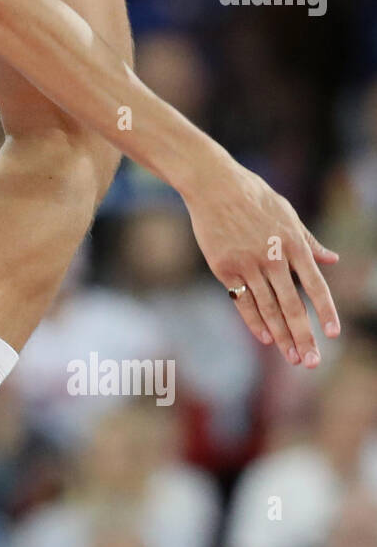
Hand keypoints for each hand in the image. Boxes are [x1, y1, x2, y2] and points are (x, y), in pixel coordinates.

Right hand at [183, 161, 339, 366]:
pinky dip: (254, 321)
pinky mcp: (224, 267)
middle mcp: (273, 257)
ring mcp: (247, 263)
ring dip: (281, 336)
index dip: (325, 311)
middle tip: (311, 361)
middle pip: (292, 305)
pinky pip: (242, 301)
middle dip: (303, 336)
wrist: (214, 185)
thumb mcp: (288, 214)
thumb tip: (332, 260)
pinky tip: (265, 338)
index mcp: (293, 243)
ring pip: (268, 308)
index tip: (332, 334)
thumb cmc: (253, 196)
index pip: (314, 285)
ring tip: (292, 357)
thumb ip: (309, 241)